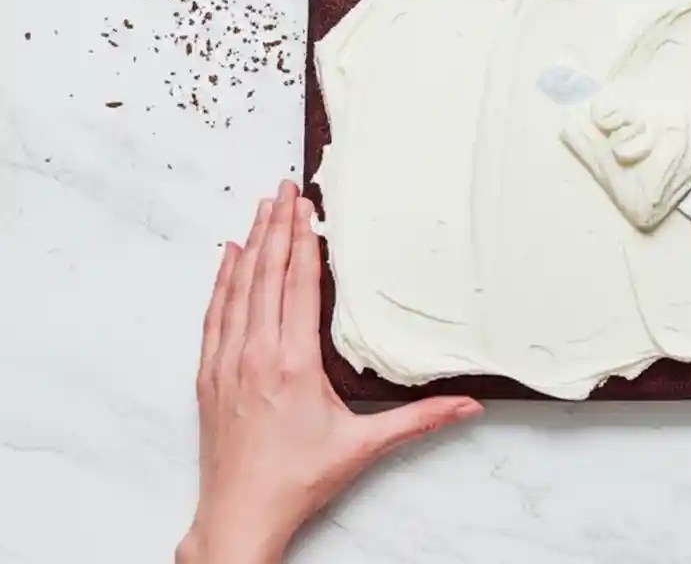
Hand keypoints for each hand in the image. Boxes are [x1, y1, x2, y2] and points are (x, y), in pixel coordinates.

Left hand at [178, 181, 482, 563]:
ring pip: (236, 290)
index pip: (297, 286)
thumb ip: (419, 420)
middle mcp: (256, 355)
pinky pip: (214, 316)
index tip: (303, 207)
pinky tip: (227, 259)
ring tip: (258, 210)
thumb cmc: (298, 480)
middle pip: (265, 276)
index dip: (300, 241)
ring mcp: (227, 363)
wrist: (240, 514)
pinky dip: (221, 282)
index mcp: (294, 363)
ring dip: (248, 246)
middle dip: (274, 228)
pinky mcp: (209, 376)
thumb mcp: (363, 446)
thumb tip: (469, 406)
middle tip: (281, 189)